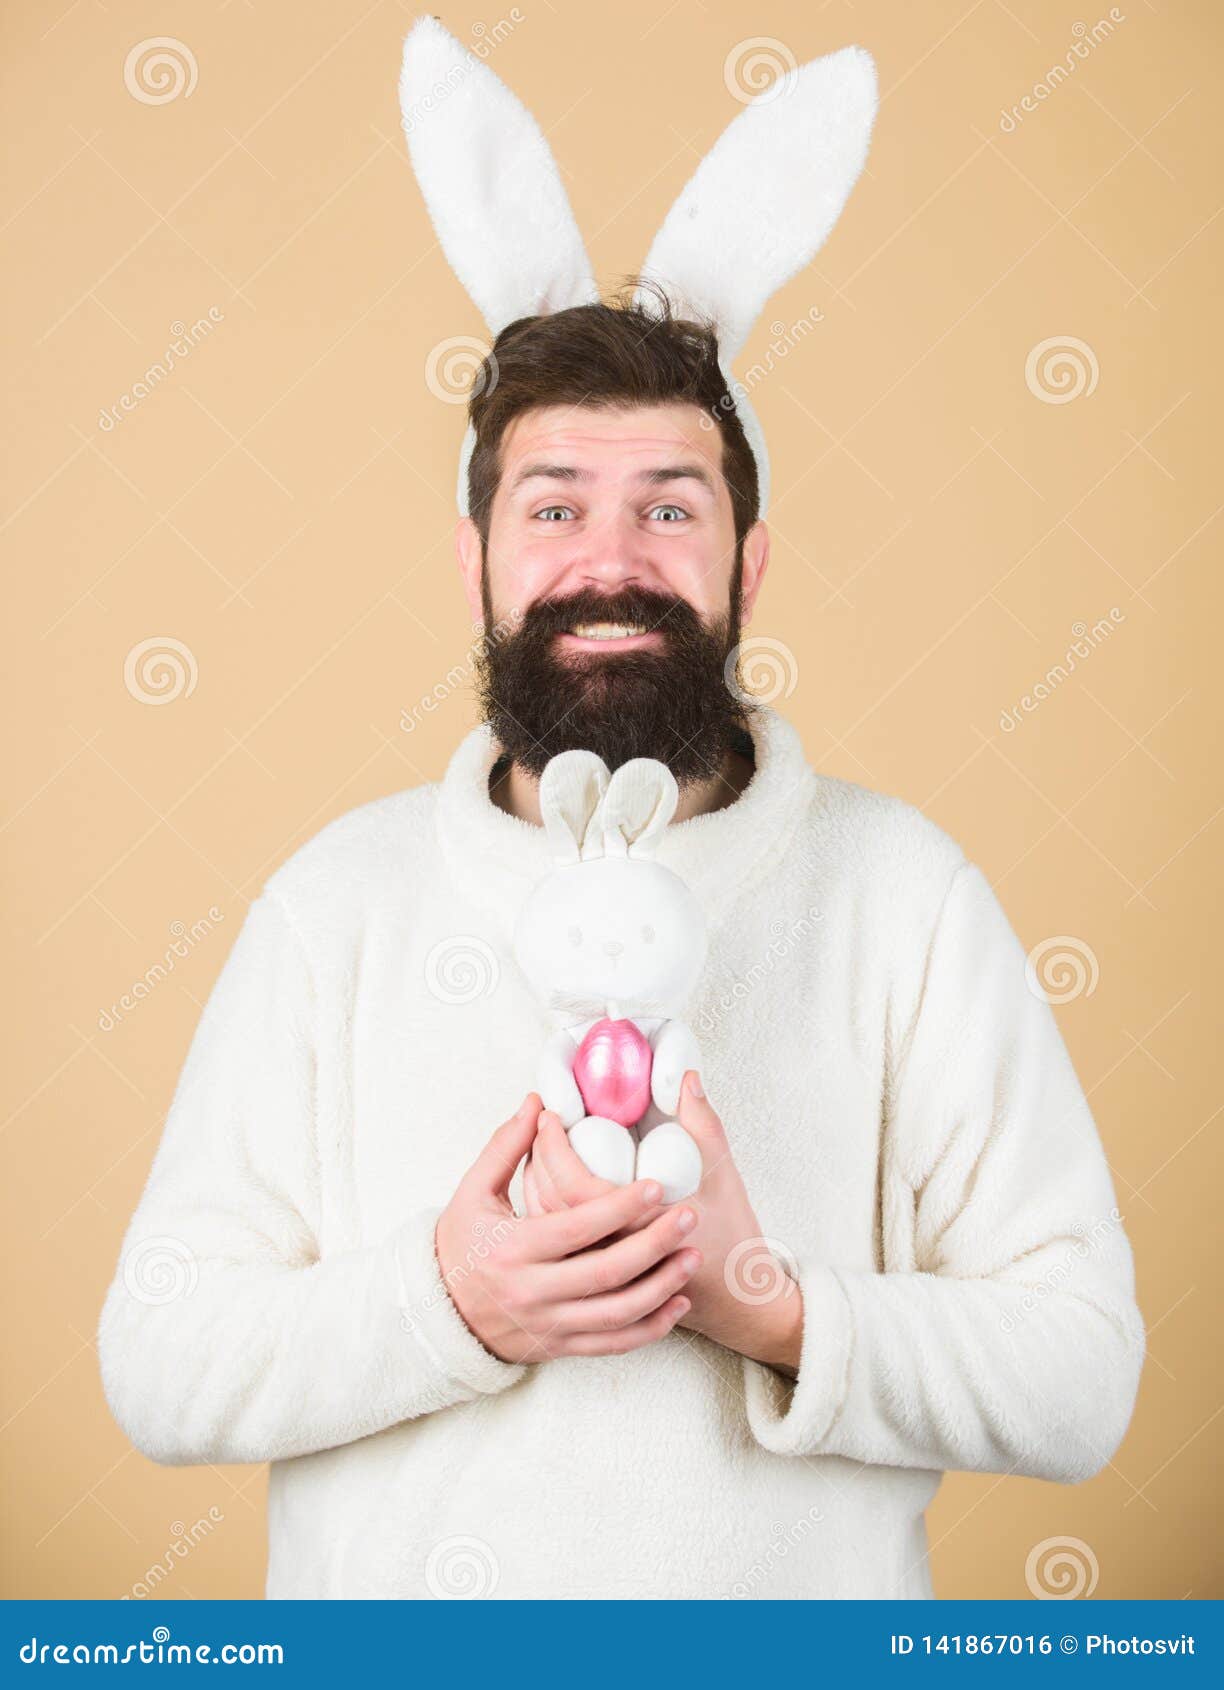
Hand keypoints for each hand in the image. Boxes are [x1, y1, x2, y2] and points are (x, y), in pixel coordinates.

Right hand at [435, 1094, 701, 1363]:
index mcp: (514, 1249)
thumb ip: (506, 1147)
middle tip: (690, 1216)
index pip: (577, 1228)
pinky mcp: (561, 1346)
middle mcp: (533, 1292)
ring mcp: (550, 1324)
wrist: (440, 1312)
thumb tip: (536, 1103)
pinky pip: (614, 1344)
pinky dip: (650, 1327)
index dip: (619, 1208)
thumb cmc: (461, 1244)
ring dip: (661, 1286)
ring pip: (617, 1313)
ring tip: (693, 1257)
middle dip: (653, 1244)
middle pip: (606, 1272)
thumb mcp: (473, 1192)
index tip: (656, 1186)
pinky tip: (678, 1301)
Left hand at [523, 1077, 802, 1373]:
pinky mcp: (598, 1279)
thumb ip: (701, 1125)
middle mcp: (610, 1256)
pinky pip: (557, 1244)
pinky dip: (546, 1211)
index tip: (550, 1116)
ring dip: (536, 1185)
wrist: (739, 1299)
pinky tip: (547, 1187)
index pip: (573, 1187)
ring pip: (548, 1227)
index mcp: (636, 1229)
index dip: (554, 1148)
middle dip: (537, 1159)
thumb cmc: (732, 1238)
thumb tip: (686, 1079)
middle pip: (549, 1207)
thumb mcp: (721, 1175)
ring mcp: (600, 1274)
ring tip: (539, 1149)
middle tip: (539, 1124)